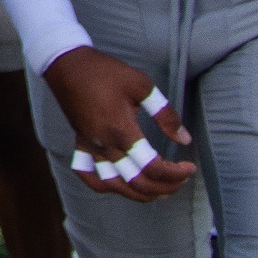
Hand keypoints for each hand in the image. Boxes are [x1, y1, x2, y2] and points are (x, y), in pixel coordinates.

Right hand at [44, 45, 193, 201]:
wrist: (67, 63)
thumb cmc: (105, 71)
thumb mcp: (141, 85)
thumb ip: (165, 114)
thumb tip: (184, 139)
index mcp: (121, 130)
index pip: (153, 168)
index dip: (176, 173)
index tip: (190, 167)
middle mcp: (104, 145)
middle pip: (137, 183)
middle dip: (165, 187)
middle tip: (181, 178)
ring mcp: (90, 147)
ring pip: (115, 186)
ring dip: (140, 194)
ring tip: (159, 189)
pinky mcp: (80, 143)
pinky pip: (88, 175)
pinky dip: (104, 186)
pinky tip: (118, 184)